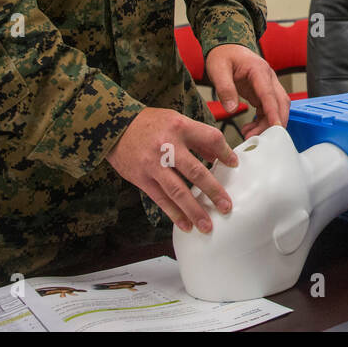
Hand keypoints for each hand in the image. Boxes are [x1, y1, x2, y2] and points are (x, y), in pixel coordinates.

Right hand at [107, 108, 237, 233]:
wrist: (114, 127)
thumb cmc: (149, 123)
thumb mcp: (176, 120)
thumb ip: (197, 137)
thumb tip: (217, 158)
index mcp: (180, 127)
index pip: (210, 139)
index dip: (225, 153)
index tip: (233, 165)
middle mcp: (167, 146)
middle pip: (196, 171)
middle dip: (213, 191)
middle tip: (226, 206)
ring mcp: (153, 164)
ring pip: (177, 191)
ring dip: (194, 210)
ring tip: (207, 225)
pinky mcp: (141, 178)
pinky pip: (160, 199)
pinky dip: (174, 214)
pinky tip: (185, 225)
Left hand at [205, 43, 291, 138]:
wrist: (226, 47)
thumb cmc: (223, 55)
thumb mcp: (218, 69)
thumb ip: (225, 88)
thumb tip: (231, 109)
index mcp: (258, 70)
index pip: (270, 94)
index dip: (274, 112)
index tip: (276, 128)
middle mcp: (268, 77)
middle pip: (280, 103)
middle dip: (275, 122)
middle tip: (261, 139)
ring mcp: (268, 84)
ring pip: (277, 107)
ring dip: (268, 124)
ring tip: (249, 135)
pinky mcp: (263, 91)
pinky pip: (268, 109)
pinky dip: (263, 121)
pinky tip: (250, 128)